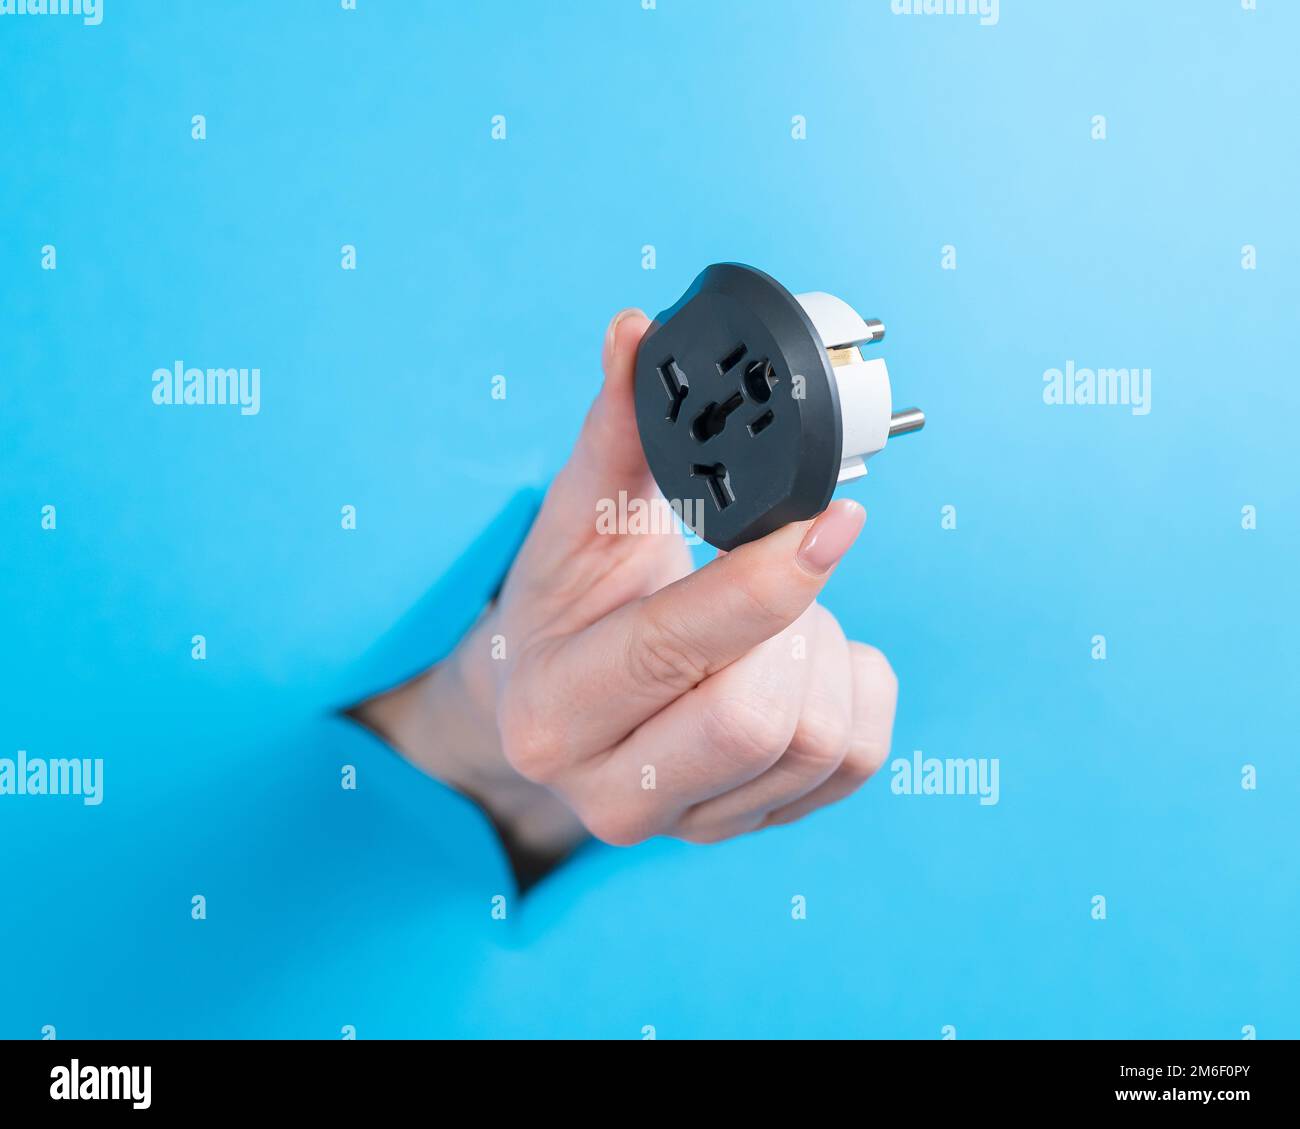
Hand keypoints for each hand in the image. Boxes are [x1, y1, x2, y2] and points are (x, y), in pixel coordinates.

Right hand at [359, 309, 897, 861]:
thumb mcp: (576, 521)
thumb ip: (615, 431)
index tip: (831, 519)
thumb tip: (632, 332)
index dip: (767, 580)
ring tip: (774, 618)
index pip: (675, 650)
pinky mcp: (745, 827)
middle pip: (762, 719)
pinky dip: (857, 693)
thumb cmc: (565, 604)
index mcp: (554, 707)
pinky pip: (856, 766)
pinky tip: (806, 659)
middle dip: (792, 627)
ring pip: (820, 743)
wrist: (548, 699)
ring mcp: (684, 825)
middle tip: (774, 574)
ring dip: (822, 653)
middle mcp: (611, 789)